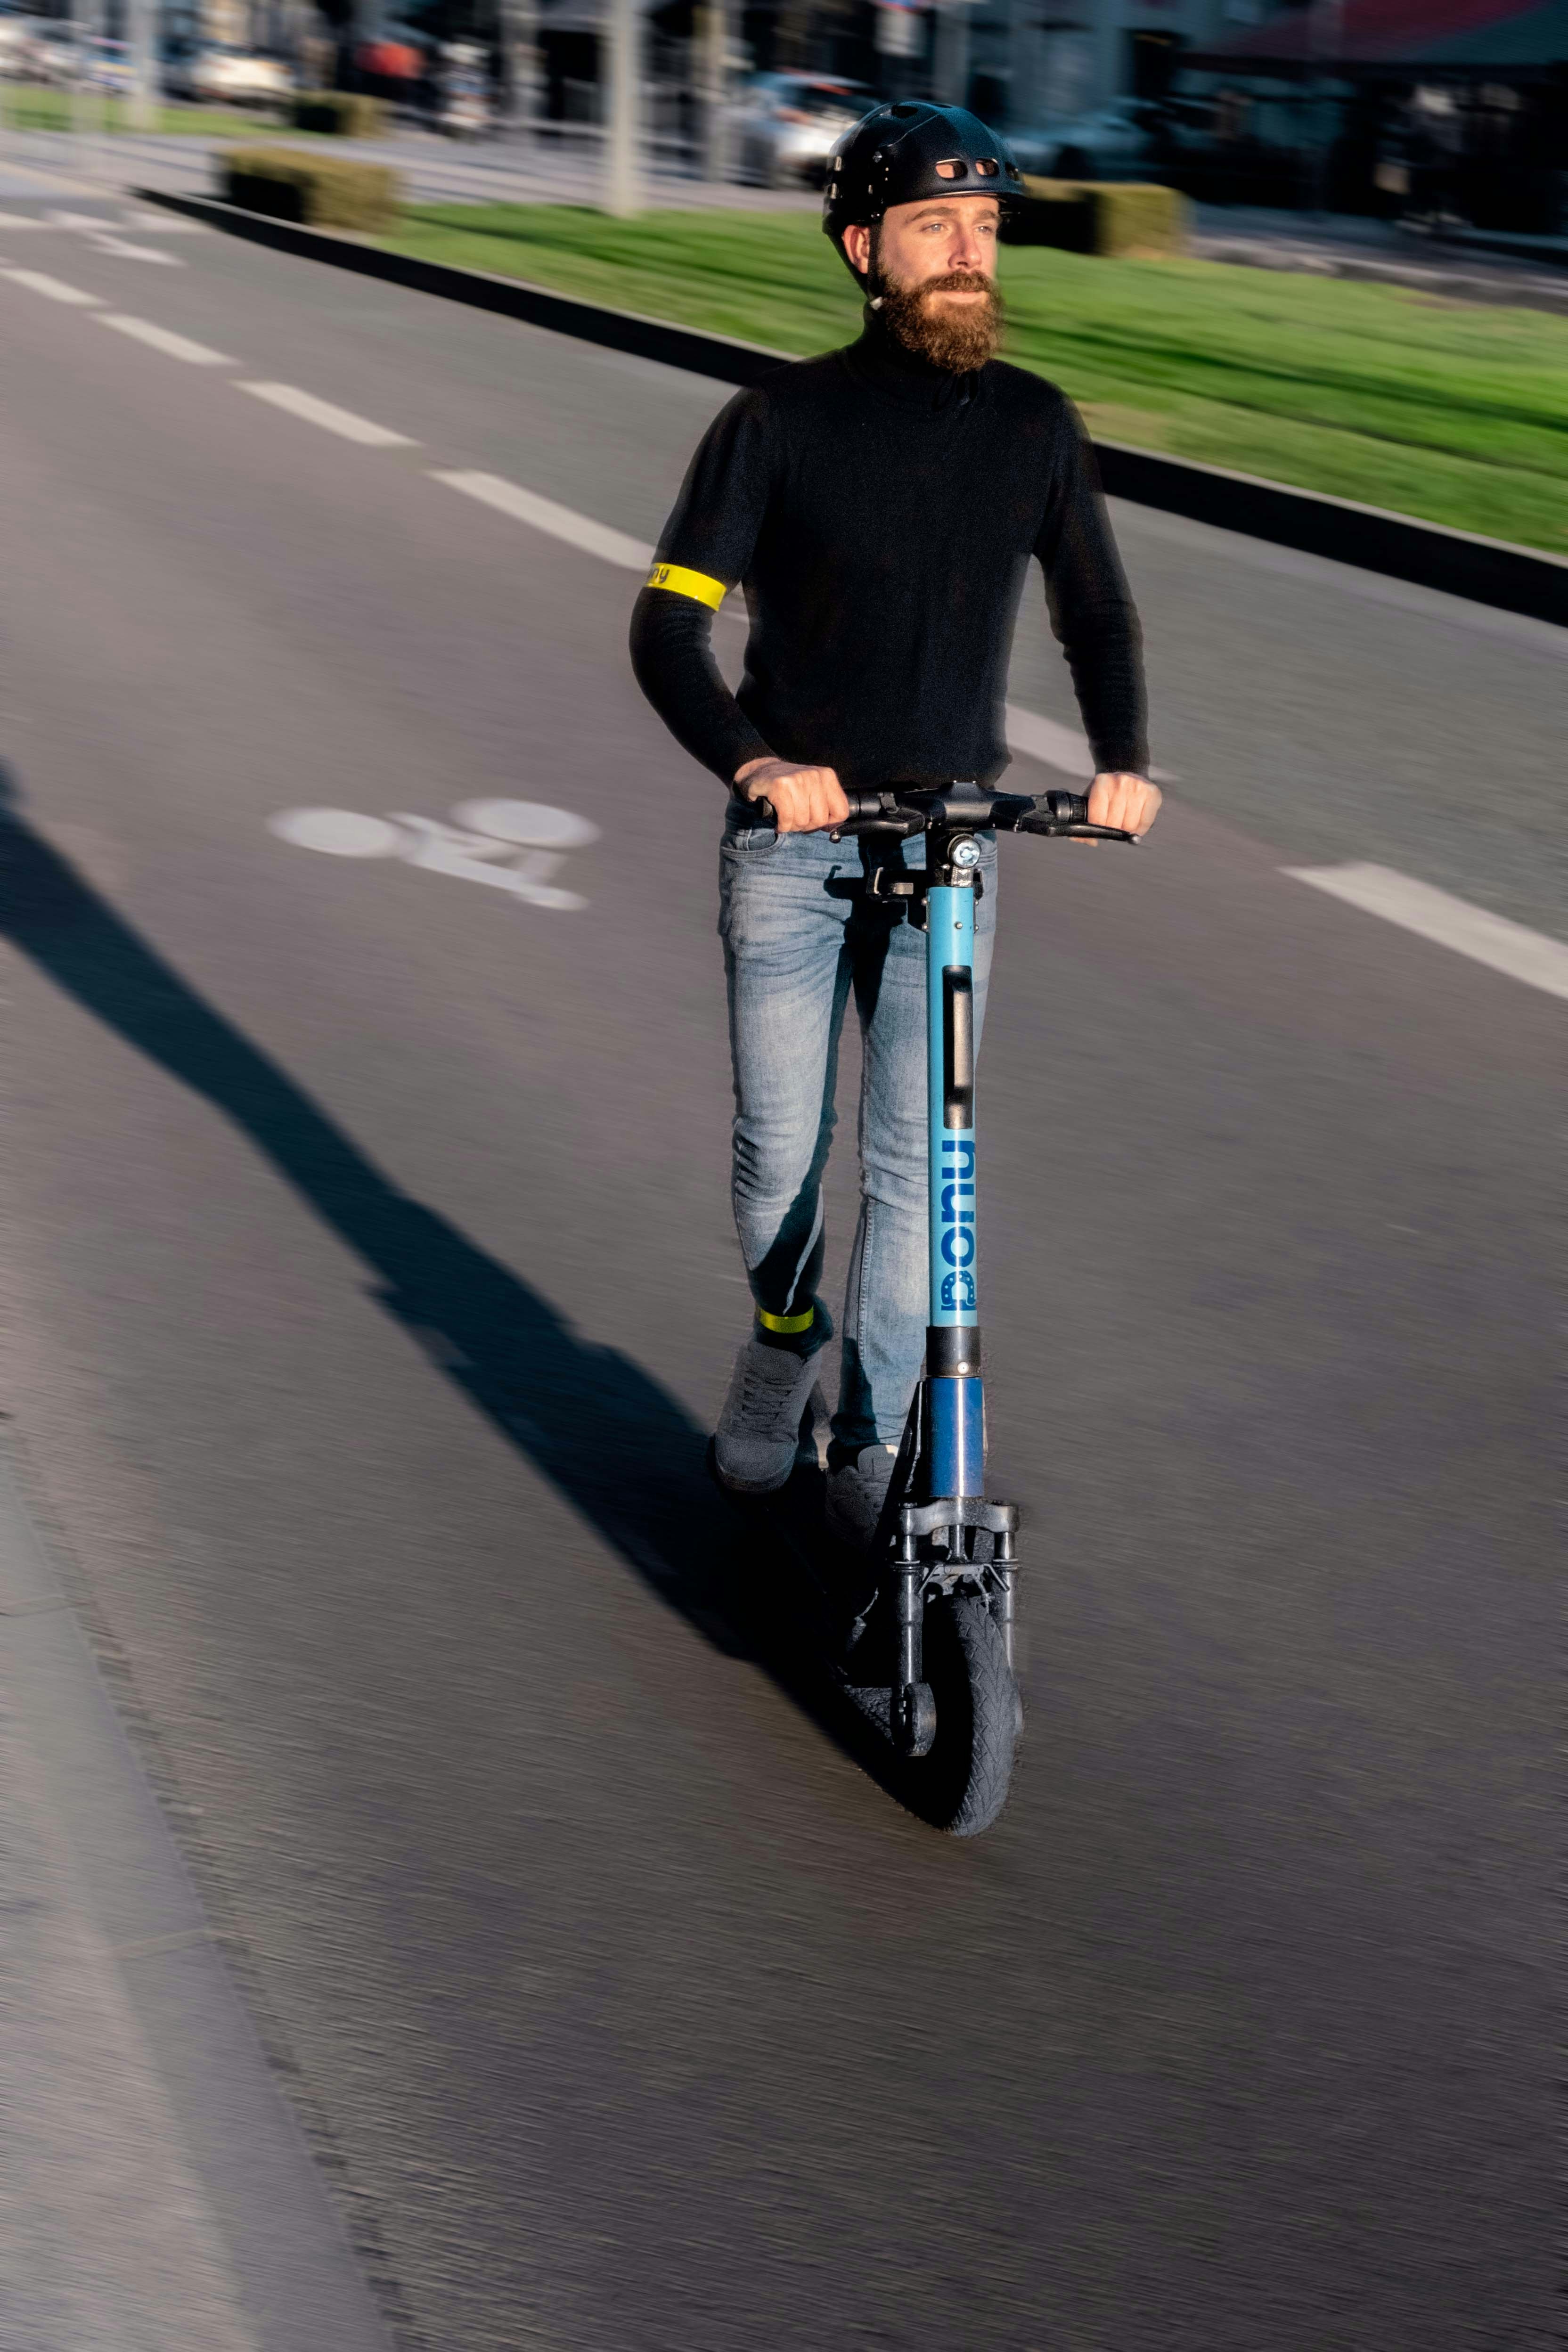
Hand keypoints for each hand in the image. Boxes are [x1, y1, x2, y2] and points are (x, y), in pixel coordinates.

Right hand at [735, 755, 849, 835]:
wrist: (761, 772)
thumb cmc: (789, 787)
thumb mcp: (813, 791)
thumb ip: (827, 808)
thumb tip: (832, 830)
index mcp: (827, 777)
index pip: (841, 812)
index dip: (828, 823)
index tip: (815, 820)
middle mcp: (815, 776)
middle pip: (820, 819)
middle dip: (806, 826)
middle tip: (796, 818)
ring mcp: (797, 779)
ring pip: (803, 821)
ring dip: (792, 826)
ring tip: (786, 817)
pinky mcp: (780, 785)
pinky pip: (787, 819)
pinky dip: (782, 826)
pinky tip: (779, 821)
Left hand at [1087, 772, 1161, 835]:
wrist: (1129, 774)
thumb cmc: (1108, 793)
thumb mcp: (1092, 800)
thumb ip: (1083, 821)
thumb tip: (1090, 841)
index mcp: (1102, 782)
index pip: (1097, 819)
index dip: (1098, 830)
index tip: (1099, 829)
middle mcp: (1121, 782)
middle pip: (1114, 824)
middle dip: (1112, 831)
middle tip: (1113, 826)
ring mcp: (1138, 787)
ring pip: (1130, 826)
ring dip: (1126, 831)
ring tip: (1123, 823)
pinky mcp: (1153, 794)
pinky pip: (1145, 823)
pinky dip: (1140, 829)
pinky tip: (1135, 822)